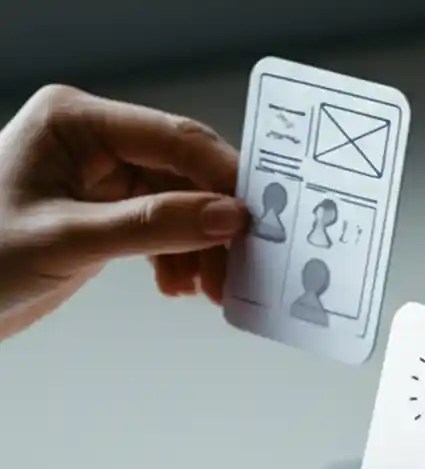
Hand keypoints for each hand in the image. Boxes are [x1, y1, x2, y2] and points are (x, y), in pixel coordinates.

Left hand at [0, 84, 248, 340]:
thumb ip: (151, 226)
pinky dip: (180, 256)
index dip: (221, 178)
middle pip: (186, 172)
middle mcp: (93, 140)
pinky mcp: (105, 211)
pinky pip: (163, 225)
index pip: (173, 138)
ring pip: (181, 203)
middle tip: (240, 264)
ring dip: (202, 246)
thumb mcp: (67, 240)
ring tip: (209, 288)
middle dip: (214, 221)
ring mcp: (100, 176)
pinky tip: (179, 285)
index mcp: (75, 121)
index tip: (255, 219)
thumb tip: (226, 217)